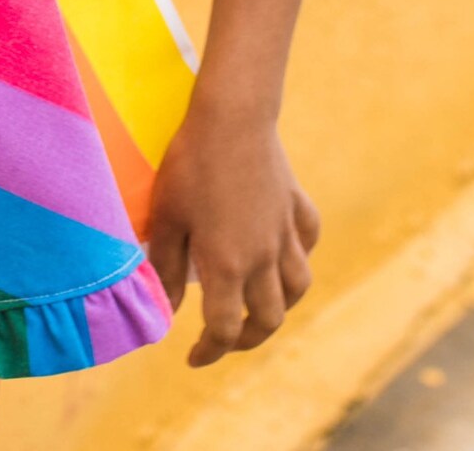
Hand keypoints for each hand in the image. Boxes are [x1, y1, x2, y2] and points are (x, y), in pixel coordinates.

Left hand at [147, 105, 319, 366]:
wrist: (232, 115)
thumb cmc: (191, 164)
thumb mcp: (167, 217)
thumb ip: (166, 268)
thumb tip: (167, 311)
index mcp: (228, 266)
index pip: (224, 330)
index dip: (209, 352)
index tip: (192, 357)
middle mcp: (263, 257)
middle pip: (267, 320)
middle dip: (246, 339)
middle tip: (225, 338)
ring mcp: (285, 231)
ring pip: (297, 288)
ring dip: (279, 306)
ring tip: (257, 305)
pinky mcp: (296, 205)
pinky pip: (306, 243)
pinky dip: (298, 257)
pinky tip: (283, 253)